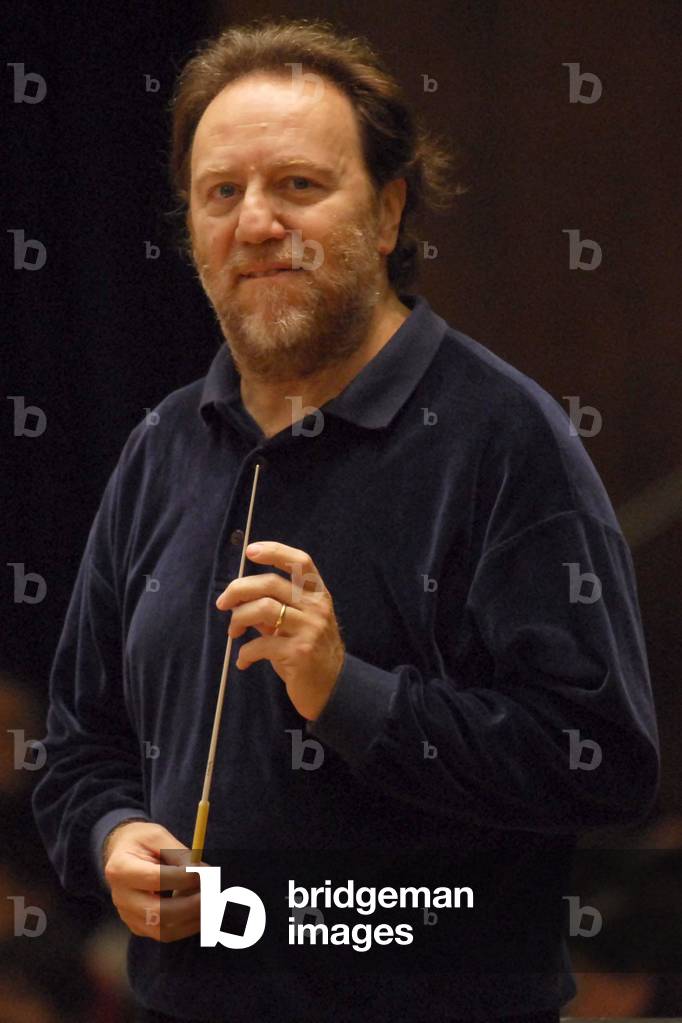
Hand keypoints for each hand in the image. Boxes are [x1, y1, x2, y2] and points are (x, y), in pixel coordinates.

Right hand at [103, 821, 207, 942]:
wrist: (120, 853)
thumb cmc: (142, 841)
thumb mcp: (157, 836)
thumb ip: (179, 853)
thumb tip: (203, 872)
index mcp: (121, 869)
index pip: (155, 879)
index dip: (184, 878)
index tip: (207, 872)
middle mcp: (120, 897)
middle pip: (157, 913)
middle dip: (191, 906)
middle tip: (214, 895)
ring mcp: (127, 916)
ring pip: (163, 930)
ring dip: (192, 920)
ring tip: (212, 905)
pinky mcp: (137, 926)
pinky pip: (165, 934)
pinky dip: (186, 925)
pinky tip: (200, 911)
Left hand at [216, 541, 345, 720]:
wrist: (333, 688)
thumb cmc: (310, 652)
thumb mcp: (297, 624)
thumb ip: (275, 608)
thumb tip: (239, 597)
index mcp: (318, 595)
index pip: (301, 562)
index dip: (276, 551)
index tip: (250, 551)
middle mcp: (317, 608)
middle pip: (272, 583)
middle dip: (239, 589)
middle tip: (223, 603)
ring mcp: (310, 630)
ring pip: (264, 608)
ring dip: (239, 618)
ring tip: (232, 632)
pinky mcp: (299, 653)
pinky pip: (260, 644)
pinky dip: (244, 652)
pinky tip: (242, 661)